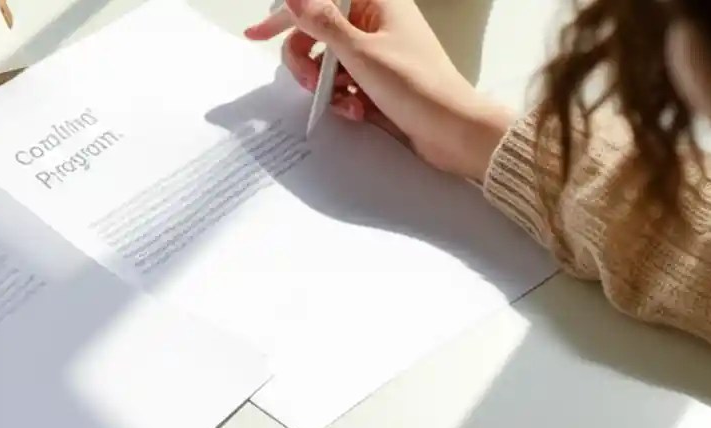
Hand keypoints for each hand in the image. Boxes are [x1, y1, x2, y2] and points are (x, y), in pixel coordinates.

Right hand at [245, 0, 514, 180]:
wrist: (454, 131)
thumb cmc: (418, 86)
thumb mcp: (362, 54)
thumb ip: (322, 23)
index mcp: (376, 2)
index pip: (319, 0)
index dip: (286, 15)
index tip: (256, 34)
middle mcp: (374, 22)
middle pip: (316, 34)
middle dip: (307, 62)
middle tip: (311, 84)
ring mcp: (375, 53)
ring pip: (326, 64)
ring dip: (326, 86)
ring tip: (344, 102)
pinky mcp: (376, 81)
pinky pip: (342, 85)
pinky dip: (342, 99)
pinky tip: (357, 111)